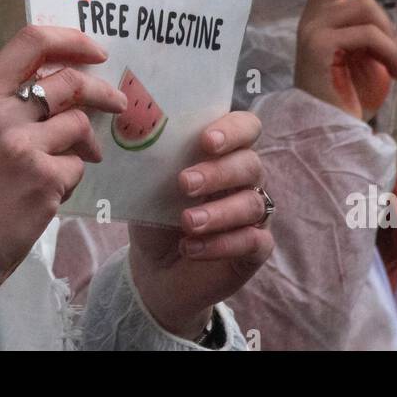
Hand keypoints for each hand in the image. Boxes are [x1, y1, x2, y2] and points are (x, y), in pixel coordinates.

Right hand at [0, 25, 126, 347]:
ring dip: (83, 147)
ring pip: (79, 126)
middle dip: (103, 92)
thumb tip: (62, 83)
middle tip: (118, 103)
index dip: (72, 41)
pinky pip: (78, 167)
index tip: (96, 52)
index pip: (32, 41)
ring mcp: (22, 146)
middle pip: (70, 82)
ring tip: (66, 167)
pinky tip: (47, 195)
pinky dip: (71, 179)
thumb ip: (9, 103)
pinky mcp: (43, 179)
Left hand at [128, 111, 274, 339]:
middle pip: (250, 165)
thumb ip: (156, 160)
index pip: (246, 127)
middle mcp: (245, 181)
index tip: (206, 141)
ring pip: (252, 204)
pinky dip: (222, 244)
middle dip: (218, 172)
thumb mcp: (149, 186)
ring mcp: (253, 216)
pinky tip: (191, 248)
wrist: (154, 270)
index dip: (232, 130)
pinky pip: (254, 242)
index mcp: (223, 154)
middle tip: (185, 183)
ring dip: (218, 212)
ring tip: (186, 223)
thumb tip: (142, 132)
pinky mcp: (255, 251)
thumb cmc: (156, 216)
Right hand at [294, 0, 396, 118]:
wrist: (333, 133)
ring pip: (367, 13)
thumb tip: (382, 21)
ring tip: (395, 71)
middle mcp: (313, 18)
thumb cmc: (350, 97)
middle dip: (384, 23)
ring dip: (391, 45)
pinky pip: (367, 36)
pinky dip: (391, 55)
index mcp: (323, 16)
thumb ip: (371, 30)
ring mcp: (312, 30)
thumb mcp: (370, 56)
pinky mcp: (318, 46)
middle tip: (390, 47)